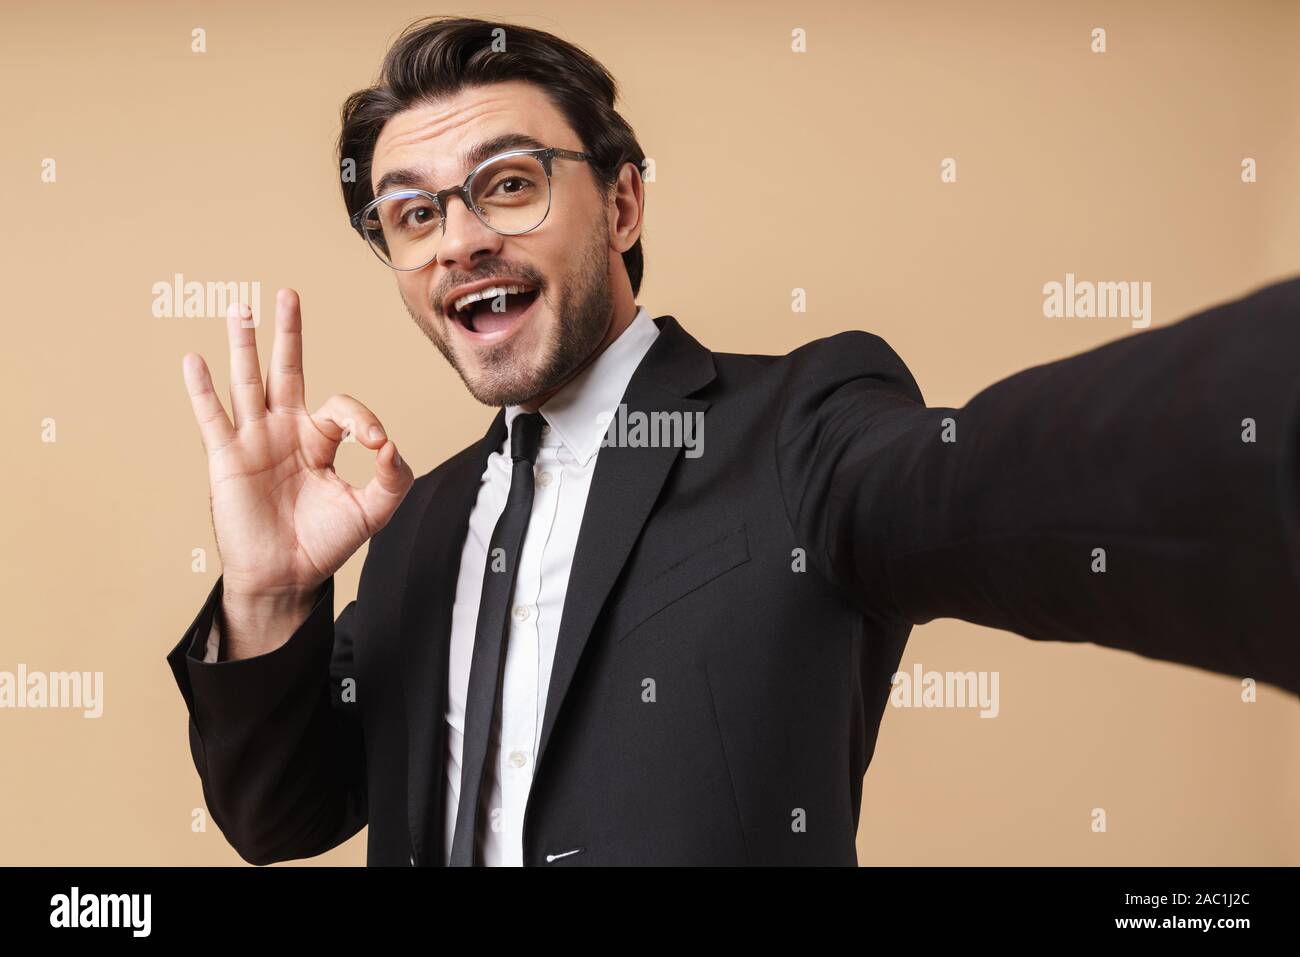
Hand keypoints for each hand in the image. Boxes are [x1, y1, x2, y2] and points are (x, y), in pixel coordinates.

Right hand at [181, 288, 412, 607]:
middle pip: (287, 371)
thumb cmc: (325, 543)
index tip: (376, 444)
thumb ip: (392, 478)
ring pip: (249, 383)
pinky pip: (213, 418)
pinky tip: (195, 360)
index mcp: (320, 440)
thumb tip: (390, 445)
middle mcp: (286, 431)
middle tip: (288, 294)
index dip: (363, 419)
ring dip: (244, 346)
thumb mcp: (372, 511)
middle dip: (288, 333)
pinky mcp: (228, 458)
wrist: (287, 577)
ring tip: (241, 309)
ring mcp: (255, 441)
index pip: (342, 408)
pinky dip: (202, 389)